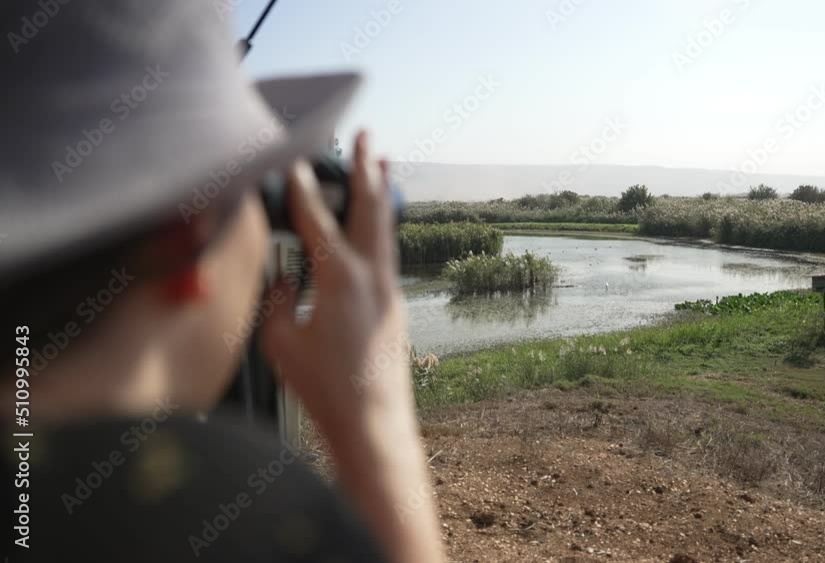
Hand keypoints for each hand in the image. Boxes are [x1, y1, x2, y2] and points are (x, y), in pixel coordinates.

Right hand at [262, 132, 413, 432]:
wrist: (372, 423)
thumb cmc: (324, 388)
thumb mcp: (281, 341)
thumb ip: (278, 298)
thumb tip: (284, 276)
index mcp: (340, 278)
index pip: (316, 219)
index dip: (300, 187)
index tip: (293, 159)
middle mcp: (372, 276)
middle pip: (368, 208)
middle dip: (364, 168)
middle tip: (366, 136)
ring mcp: (389, 290)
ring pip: (385, 229)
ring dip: (380, 193)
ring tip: (383, 163)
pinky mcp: (394, 306)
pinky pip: (387, 254)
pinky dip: (380, 228)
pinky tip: (376, 225)